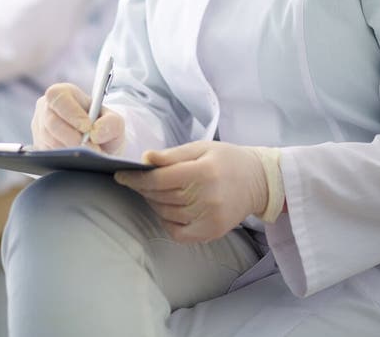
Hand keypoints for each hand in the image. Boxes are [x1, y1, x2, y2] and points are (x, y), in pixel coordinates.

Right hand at [31, 82, 124, 153]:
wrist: (99, 145)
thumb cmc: (103, 127)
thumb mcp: (115, 122)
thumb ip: (112, 123)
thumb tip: (96, 133)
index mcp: (64, 93)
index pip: (59, 97)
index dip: (71, 113)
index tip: (88, 127)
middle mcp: (47, 109)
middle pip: (51, 122)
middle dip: (72, 138)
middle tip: (91, 148)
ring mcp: (40, 129)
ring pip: (48, 141)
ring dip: (69, 150)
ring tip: (88, 155)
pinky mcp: (39, 147)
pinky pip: (46, 155)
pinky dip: (63, 160)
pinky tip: (77, 160)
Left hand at [114, 141, 267, 243]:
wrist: (258, 181)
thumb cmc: (227, 159)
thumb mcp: (201, 148)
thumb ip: (173, 155)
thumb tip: (145, 159)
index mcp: (204, 171)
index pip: (161, 178)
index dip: (137, 178)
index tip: (121, 175)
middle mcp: (207, 197)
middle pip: (161, 196)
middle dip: (143, 188)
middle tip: (137, 180)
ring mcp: (209, 217)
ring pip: (166, 213)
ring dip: (153, 202)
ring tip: (154, 191)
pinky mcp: (211, 232)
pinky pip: (177, 232)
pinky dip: (166, 221)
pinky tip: (167, 208)